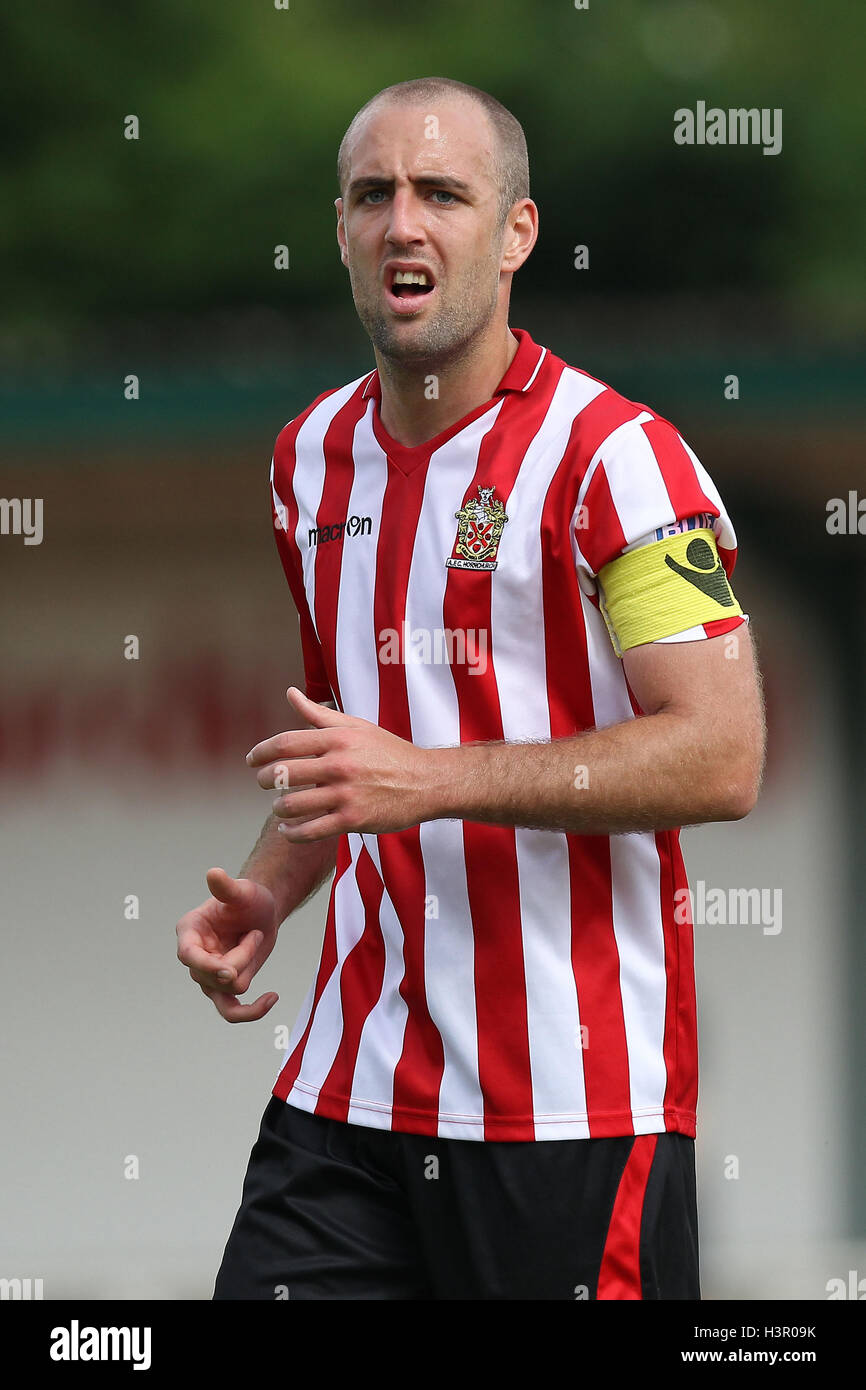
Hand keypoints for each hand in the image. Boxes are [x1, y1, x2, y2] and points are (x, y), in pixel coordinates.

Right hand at [176, 867, 279, 1021]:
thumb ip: (227, 887)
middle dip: (242, 957)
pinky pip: (232, 1012)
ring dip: (250, 966)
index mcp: (190, 932)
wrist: (262, 911)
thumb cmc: (248, 898)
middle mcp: (194, 957)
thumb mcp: (242, 891)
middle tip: (255, 931)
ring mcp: (209, 976)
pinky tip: (272, 998)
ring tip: (256, 938)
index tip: (230, 970)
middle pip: (216, 976)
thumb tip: (214, 873)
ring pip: (229, 991)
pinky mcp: (227, 987)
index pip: (188, 957)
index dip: (207, 966)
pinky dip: (251, 1011)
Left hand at [246, 687, 433, 841]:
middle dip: (265, 779)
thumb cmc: (389, 752)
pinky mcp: (353, 820)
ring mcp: (346, 794)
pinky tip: (288, 830)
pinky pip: (310, 831)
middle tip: (264, 782)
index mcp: (339, 739)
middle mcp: (340, 765)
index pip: (285, 743)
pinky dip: (293, 833)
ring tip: (280, 806)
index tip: (252, 760)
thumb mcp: (357, 727)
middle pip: (283, 773)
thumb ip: (318, 714)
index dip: (261, 752)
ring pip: (293, 805)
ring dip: (279, 808)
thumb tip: (290, 693)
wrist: (426, 782)